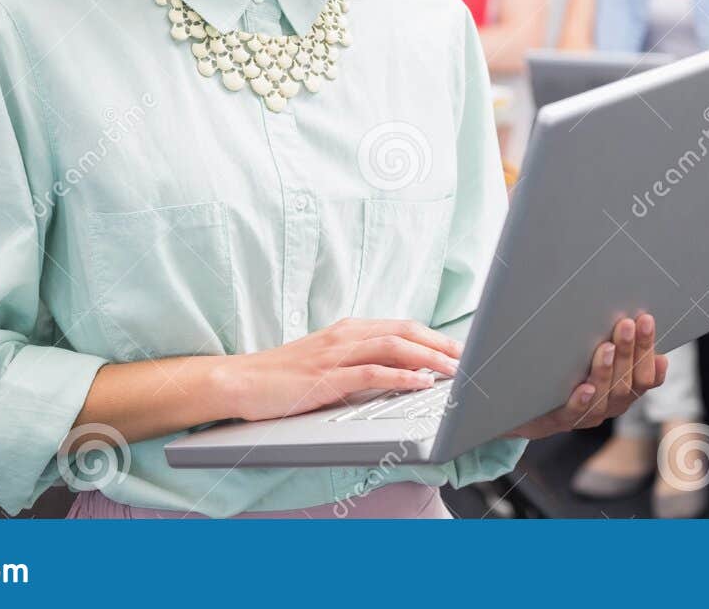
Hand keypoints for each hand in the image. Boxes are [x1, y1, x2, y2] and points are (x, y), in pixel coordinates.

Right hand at [223, 318, 462, 422]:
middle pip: (405, 331)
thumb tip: (397, 369)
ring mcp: (335, 355)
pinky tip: (420, 382)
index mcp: (348, 330)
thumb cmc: (282, 376)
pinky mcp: (326, 378)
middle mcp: (346, 336)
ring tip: (455, 370)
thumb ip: (358, 359)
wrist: (240, 381)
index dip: (434, 336)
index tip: (460, 348)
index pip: (402, 326)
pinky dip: (401, 376)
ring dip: (430, 358)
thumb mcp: (327, 360)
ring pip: (394, 347)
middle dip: (442, 344)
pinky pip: (371, 373)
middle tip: (469, 358)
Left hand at [507, 313, 668, 439]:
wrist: (529, 408)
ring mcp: (587, 414)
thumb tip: (625, 310)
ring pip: (604, 397)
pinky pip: (574, 413)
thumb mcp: (592, 356)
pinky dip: (582, 400)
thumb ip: (611, 341)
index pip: (645, 374)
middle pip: (627, 383)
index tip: (646, 320)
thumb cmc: (568, 373)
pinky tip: (584, 387)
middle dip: (629, 351)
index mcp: (624, 390)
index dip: (647, 348)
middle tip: (626, 323)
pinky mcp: (561, 420)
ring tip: (606, 346)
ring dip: (606, 370)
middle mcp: (610, 404)